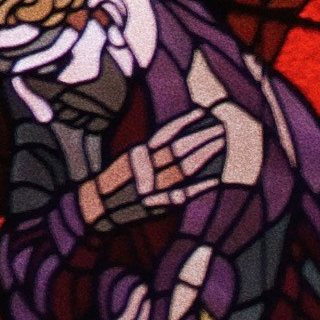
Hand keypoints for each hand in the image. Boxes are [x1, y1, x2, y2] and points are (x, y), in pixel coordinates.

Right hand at [87, 96, 225, 227]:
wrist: (97, 206)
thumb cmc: (115, 183)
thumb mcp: (128, 160)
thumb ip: (149, 153)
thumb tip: (171, 141)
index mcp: (140, 151)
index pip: (166, 133)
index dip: (185, 122)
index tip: (203, 113)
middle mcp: (147, 164)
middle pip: (179, 148)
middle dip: (201, 138)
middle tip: (222, 129)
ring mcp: (153, 184)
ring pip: (183, 167)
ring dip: (204, 156)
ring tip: (222, 145)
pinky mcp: (157, 203)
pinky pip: (182, 194)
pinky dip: (199, 187)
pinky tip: (215, 180)